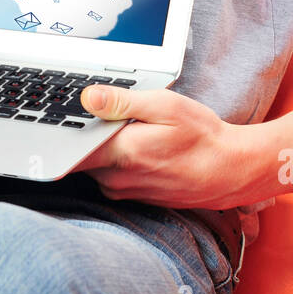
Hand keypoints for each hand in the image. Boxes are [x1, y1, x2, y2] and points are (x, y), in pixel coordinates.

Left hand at [76, 83, 258, 210]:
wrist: (230, 171)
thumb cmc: (202, 137)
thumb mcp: (165, 106)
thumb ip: (122, 102)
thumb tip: (88, 97)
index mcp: (121, 153)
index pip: (70, 148)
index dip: (62, 130)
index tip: (65, 117)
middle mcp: (117, 179)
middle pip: (80, 155)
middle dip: (87, 135)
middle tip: (108, 116)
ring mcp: (124, 191)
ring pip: (95, 166)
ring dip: (104, 149)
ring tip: (131, 132)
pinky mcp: (132, 196)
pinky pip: (110, 176)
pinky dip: (117, 161)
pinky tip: (139, 148)